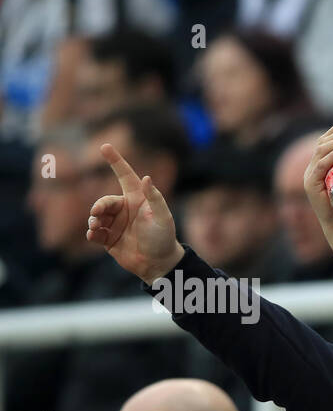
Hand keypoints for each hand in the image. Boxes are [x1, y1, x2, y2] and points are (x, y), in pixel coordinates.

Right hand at [85, 144, 183, 283]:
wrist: (158, 264)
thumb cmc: (163, 238)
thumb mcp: (163, 218)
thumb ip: (155, 198)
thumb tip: (147, 177)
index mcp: (137, 199)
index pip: (125, 175)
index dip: (116, 161)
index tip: (104, 146)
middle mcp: (124, 209)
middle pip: (105, 201)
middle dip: (98, 206)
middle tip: (96, 213)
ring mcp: (115, 223)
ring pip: (96, 216)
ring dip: (93, 220)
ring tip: (95, 226)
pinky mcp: (108, 238)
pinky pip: (94, 232)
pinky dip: (91, 233)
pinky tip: (93, 235)